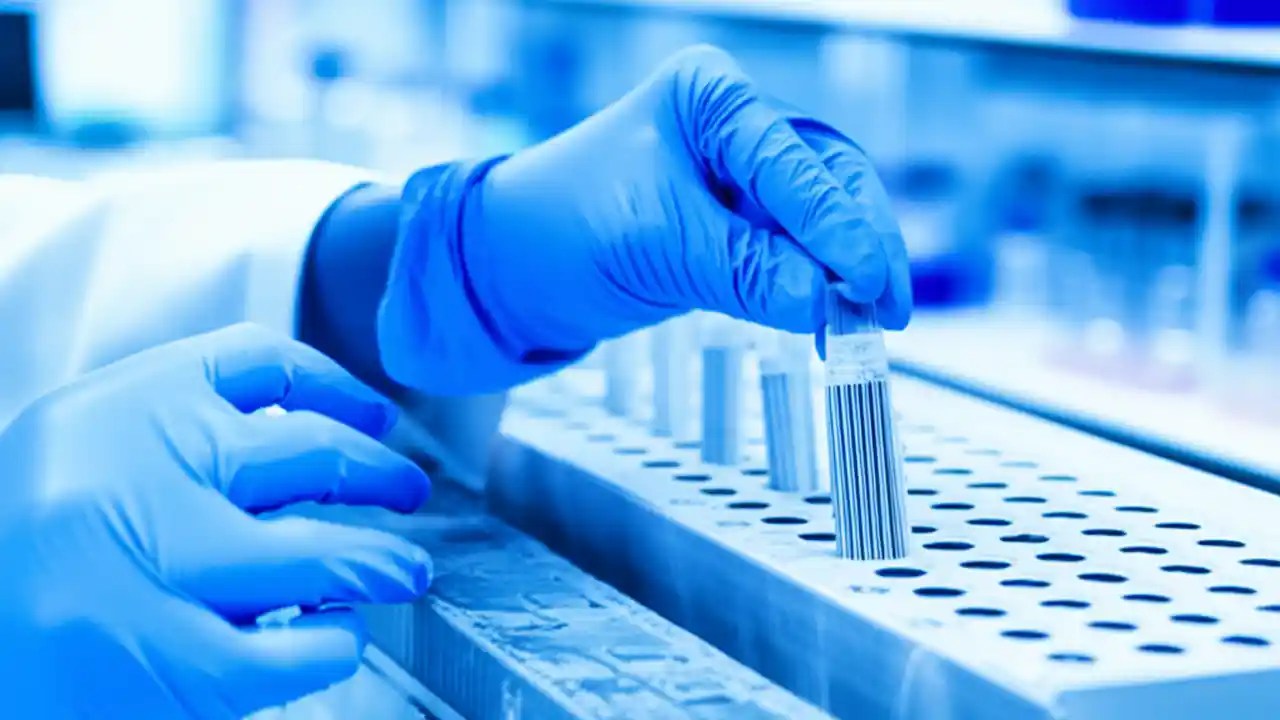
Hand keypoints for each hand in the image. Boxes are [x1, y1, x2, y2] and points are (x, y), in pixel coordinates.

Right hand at [0, 324, 431, 718]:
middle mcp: (146, 472)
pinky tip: (335, 636)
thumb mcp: (73, 455)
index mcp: (118, 409)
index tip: (374, 414)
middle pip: (316, 452)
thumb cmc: (16, 556)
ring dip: (383, 562)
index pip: (260, 360)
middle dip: (381, 471)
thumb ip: (169, 434)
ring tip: (405, 570)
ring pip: (326, 551)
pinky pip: (301, 647)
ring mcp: (164, 566)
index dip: (337, 386)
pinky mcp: (177, 660)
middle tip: (408, 489)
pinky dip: (335, 642)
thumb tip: (309, 434)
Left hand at [467, 45, 909, 353]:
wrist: (514, 271)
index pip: (792, 161)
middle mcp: (736, 125)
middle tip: (888, 307)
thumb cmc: (561, 230)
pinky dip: (818, 288)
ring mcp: (742, 176)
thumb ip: (744, 270)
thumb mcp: (657, 246)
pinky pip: (796, 253)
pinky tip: (837, 322)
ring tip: (873, 323)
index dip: (836, 224)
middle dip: (861, 245)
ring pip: (823, 219)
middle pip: (828, 181)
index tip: (865, 279)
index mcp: (710, 97)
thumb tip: (822, 300)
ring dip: (850, 271)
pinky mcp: (740, 225)